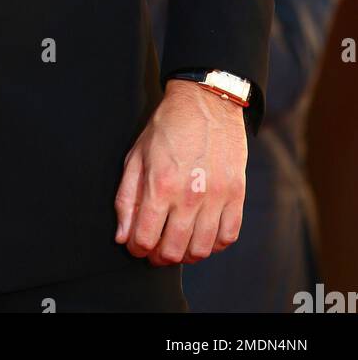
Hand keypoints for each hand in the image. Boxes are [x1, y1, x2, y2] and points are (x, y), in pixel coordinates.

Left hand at [114, 80, 246, 265]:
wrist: (206, 102)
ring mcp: (217, 197)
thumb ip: (127, 198)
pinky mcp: (236, 195)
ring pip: (201, 250)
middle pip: (173, 251)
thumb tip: (122, 236)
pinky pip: (227, 237)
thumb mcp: (136, 155)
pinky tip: (201, 235)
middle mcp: (190, 196)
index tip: (136, 244)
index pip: (145, 239)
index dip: (136, 249)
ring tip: (177, 244)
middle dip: (158, 257)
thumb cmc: (166, 127)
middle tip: (154, 249)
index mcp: (160, 184)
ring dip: (185, 254)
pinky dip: (213, 244)